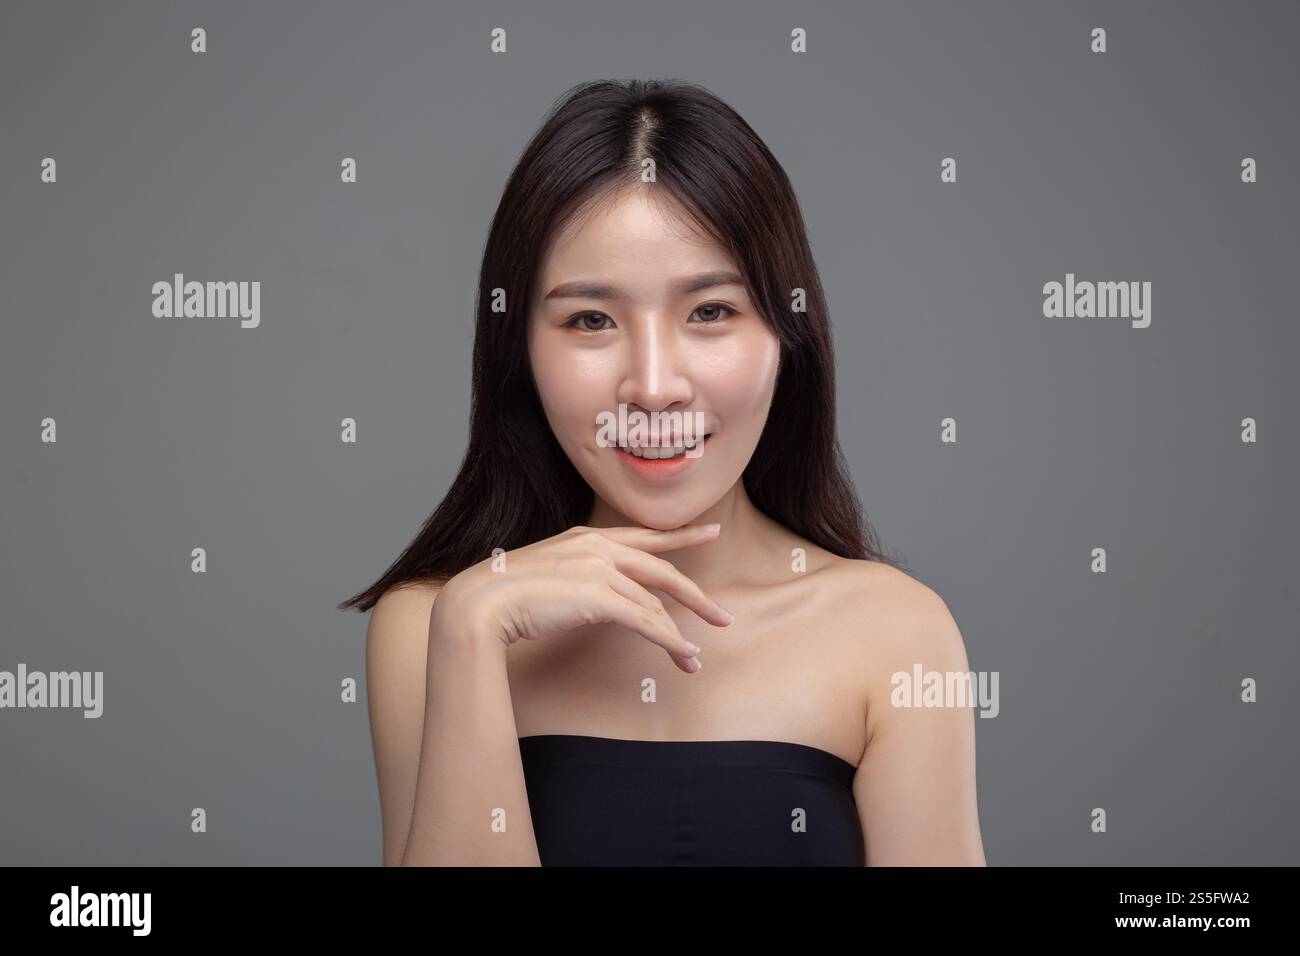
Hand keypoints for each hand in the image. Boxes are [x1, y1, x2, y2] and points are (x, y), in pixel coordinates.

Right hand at [434, 524, 732, 672]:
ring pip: (655, 605)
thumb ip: (576, 577)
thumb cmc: (502, 596)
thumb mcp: (546, 575)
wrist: (479, 604)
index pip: (643, 537)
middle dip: (696, 597)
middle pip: (662, 572)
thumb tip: (595, 597)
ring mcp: (599, 571)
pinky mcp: (599, 598)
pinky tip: (684, 655)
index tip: (710, 531)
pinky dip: (670, 641)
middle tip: (723, 617)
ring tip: (694, 659)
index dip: (680, 537)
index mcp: (585, 538)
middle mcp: (597, 549)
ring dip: (679, 636)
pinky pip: (647, 622)